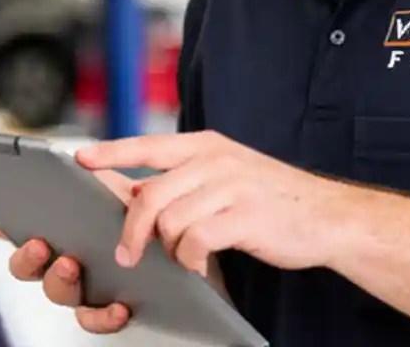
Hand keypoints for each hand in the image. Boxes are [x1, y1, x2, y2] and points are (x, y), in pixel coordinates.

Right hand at [1, 169, 134, 334]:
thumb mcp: (113, 188)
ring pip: (60, 294)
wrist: (172, 226)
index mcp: (57, 235)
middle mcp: (64, 264)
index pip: (21, 236)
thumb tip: (73, 162)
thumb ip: (90, 178)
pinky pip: (99, 319)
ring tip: (71, 265)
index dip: (7, 232)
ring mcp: (84, 288)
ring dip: (60, 281)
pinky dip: (104, 316)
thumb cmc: (136, 208)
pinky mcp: (110, 308)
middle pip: (30, 269)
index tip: (3, 226)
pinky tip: (118, 306)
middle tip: (40, 243)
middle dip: (28, 258)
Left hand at [75, 130, 350, 276]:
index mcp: (208, 146)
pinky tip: (198, 265)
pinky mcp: (245, 217)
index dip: (112, 152)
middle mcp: (217, 160)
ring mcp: (232, 187)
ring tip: (182, 257)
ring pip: (170, 221)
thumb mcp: (228, 174)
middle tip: (127, 252)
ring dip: (168, 248)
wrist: (327, 216)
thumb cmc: (273, 199)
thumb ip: (187, 179)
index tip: (82, 158)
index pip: (148, 145)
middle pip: (151, 195)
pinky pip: (196, 241)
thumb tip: (137, 194)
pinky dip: (190, 260)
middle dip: (132, 229)